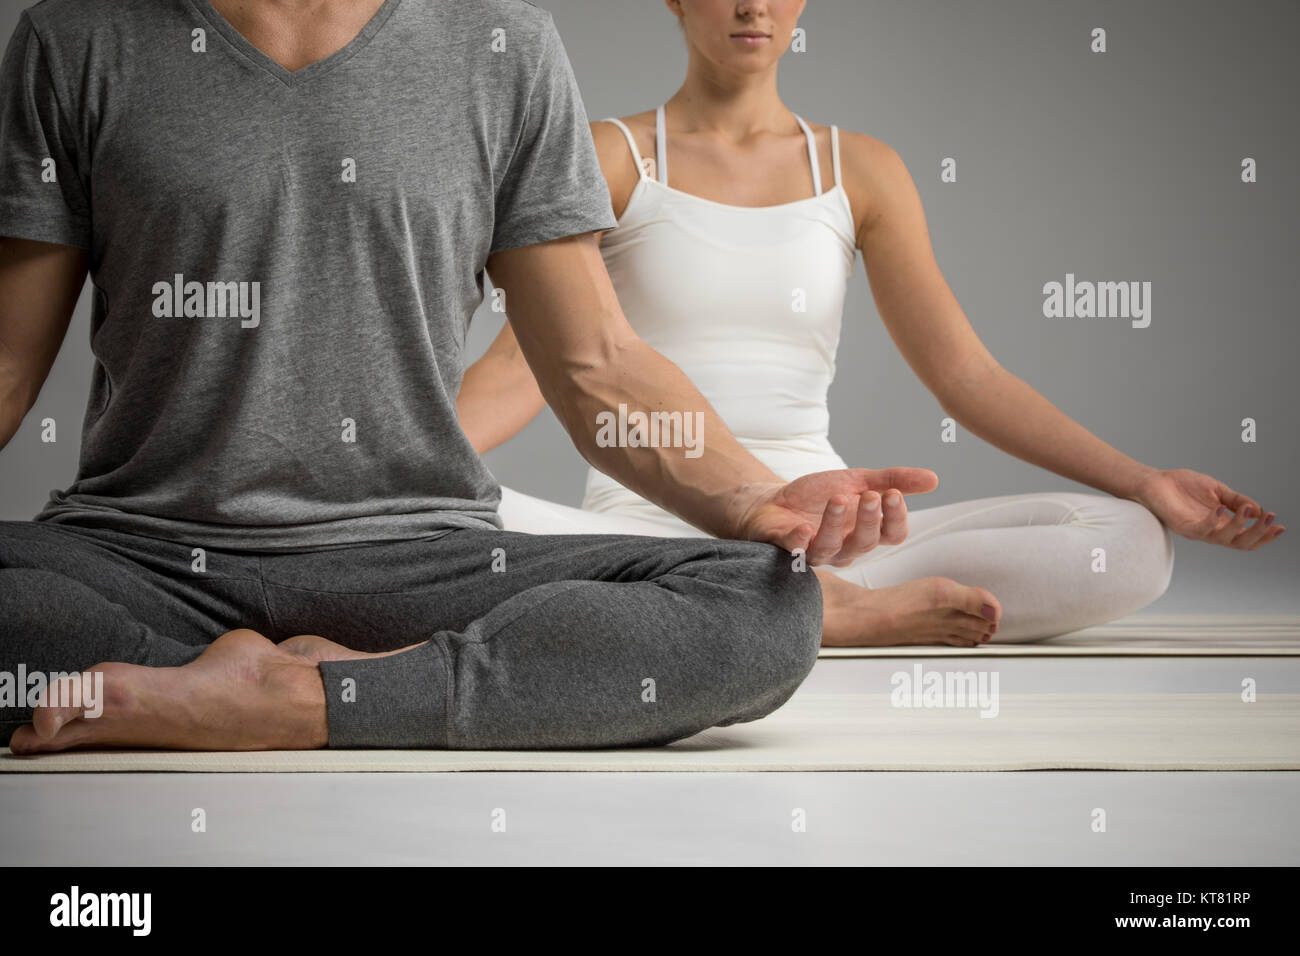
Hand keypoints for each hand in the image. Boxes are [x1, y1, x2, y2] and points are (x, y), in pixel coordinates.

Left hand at [734, 467, 938, 565]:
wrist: (775, 500)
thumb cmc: (819, 495)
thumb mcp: (859, 481)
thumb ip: (894, 481)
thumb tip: (934, 479)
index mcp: (867, 533)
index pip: (892, 534)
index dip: (896, 518)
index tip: (893, 495)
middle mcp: (845, 548)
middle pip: (866, 542)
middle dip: (871, 519)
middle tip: (873, 495)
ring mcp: (816, 552)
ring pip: (832, 547)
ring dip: (836, 523)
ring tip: (840, 497)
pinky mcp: (788, 549)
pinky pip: (795, 551)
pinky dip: (799, 542)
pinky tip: (803, 529)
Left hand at [1133, 468, 1283, 549]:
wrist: (1156, 481)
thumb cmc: (1184, 486)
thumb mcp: (1218, 490)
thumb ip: (1237, 500)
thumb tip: (1259, 510)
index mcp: (1222, 523)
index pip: (1247, 537)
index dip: (1265, 535)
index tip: (1280, 526)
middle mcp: (1212, 531)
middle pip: (1240, 543)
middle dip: (1259, 534)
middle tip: (1271, 520)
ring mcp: (1197, 530)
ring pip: (1224, 538)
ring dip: (1240, 525)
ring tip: (1249, 510)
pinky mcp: (1182, 526)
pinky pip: (1201, 529)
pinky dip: (1213, 521)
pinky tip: (1221, 508)